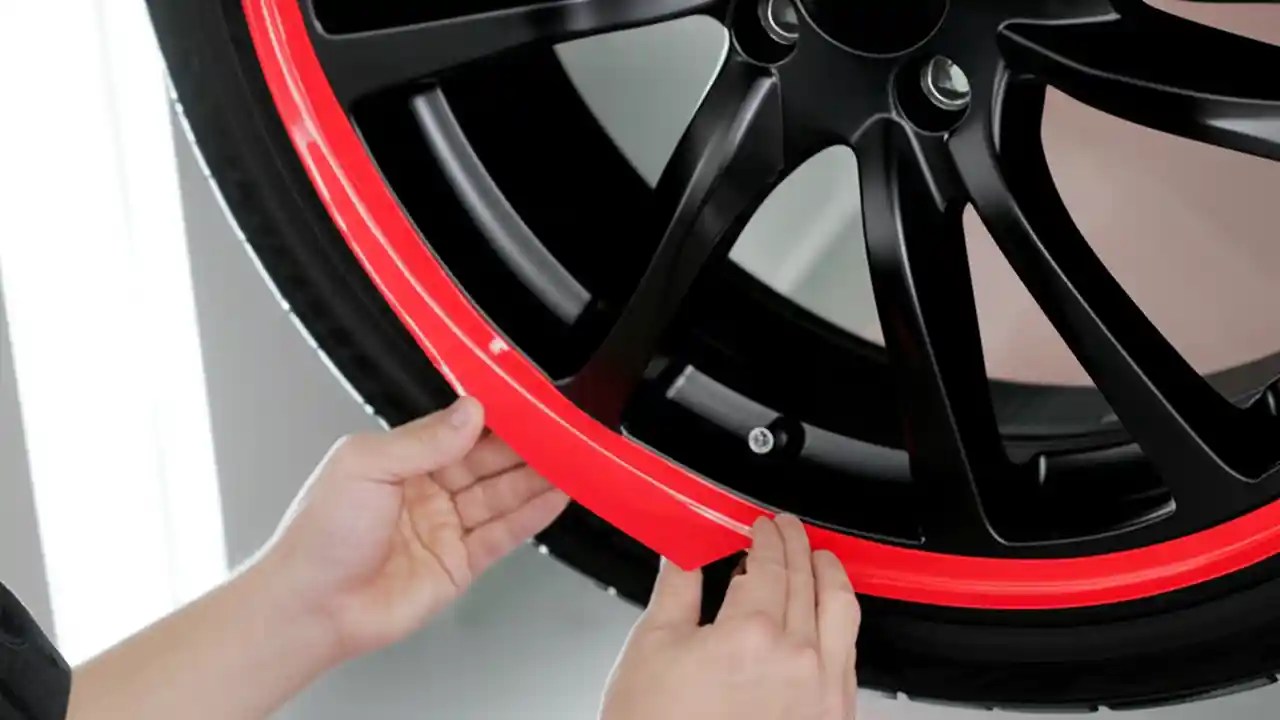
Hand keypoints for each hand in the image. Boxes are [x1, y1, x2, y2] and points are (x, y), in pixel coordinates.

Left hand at [257, 397, 568, 660]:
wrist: (310, 609)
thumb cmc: (317, 537)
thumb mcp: (366, 466)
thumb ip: (424, 439)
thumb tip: (470, 411)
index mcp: (399, 459)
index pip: (459, 428)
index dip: (495, 417)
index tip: (527, 404)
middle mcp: (425, 491)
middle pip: (487, 461)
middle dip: (525, 446)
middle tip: (560, 430)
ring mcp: (444, 528)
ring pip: (501, 495)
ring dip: (536, 478)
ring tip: (572, 459)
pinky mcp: (459, 564)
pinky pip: (503, 534)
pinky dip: (531, 515)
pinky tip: (555, 497)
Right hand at [600, 515, 859, 719]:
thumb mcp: (653, 645)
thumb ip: (678, 584)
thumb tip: (686, 547)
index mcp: (751, 634)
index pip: (770, 563)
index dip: (765, 536)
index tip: (760, 526)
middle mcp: (797, 660)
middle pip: (807, 580)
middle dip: (796, 546)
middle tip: (785, 530)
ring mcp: (821, 693)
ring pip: (843, 612)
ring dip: (830, 576)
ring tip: (820, 561)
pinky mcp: (832, 719)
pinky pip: (850, 657)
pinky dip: (840, 624)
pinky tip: (826, 617)